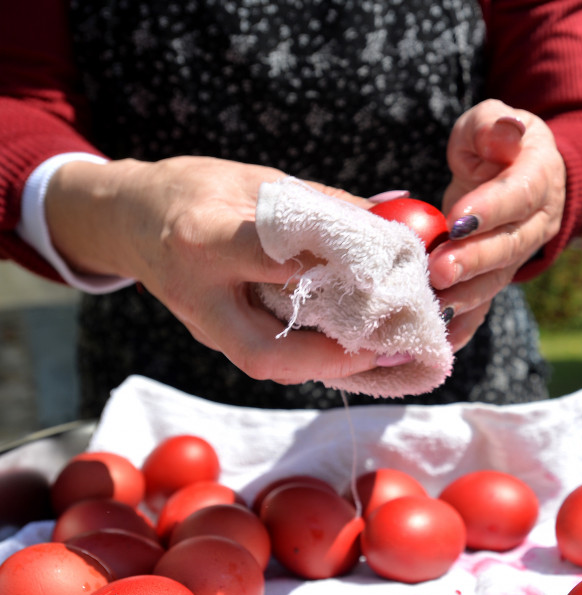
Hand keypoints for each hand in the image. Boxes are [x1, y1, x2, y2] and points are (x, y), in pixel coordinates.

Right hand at [46, 156, 387, 383]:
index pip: (272, 262)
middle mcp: (200, 294)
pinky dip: (309, 357)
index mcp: (206, 238)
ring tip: (377, 349)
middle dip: (329, 359)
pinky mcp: (211, 338)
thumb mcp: (255, 179)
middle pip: (263, 352)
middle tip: (383, 345)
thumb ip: (321, 204)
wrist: (129, 218)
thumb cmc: (193, 190)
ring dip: (325, 365)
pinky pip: (265, 358)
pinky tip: (348, 345)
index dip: (329, 273)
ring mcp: (202, 326)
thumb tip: (389, 216)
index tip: (383, 272)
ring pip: (266, 365)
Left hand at [433, 99, 565, 349]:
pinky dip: (465, 325)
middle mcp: (537, 222)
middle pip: (508, 246)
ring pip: (497, 279)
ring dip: (466, 297)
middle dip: (473, 262)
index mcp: (539, 177)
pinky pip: (485, 302)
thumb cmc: (496, 142)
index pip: (518, 195)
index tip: (456, 220)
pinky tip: (441, 341)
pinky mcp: (498, 275)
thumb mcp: (492, 121)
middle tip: (438, 272)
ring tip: (435, 307)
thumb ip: (493, 125)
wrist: (520, 173)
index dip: (490, 209)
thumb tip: (508, 130)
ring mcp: (519, 254)